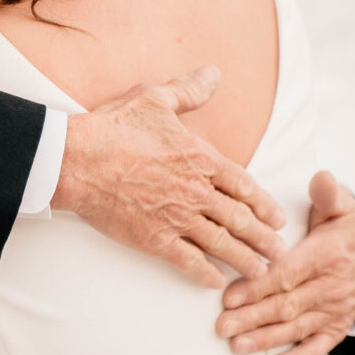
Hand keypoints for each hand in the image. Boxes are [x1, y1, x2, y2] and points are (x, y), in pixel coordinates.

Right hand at [54, 68, 284, 289]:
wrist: (75, 161)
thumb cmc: (113, 127)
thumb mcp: (155, 99)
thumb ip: (189, 90)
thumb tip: (214, 73)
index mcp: (200, 159)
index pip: (245, 186)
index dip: (265, 205)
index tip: (277, 219)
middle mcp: (195, 191)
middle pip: (240, 220)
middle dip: (263, 239)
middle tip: (279, 254)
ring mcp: (176, 218)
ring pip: (221, 244)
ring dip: (244, 260)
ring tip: (259, 272)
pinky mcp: (153, 239)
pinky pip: (187, 261)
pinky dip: (204, 273)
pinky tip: (215, 281)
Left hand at [216, 171, 354, 354]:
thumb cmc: (347, 230)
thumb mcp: (341, 206)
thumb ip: (328, 193)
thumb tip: (321, 177)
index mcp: (327, 256)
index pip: (288, 274)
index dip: (259, 286)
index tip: (230, 296)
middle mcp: (331, 287)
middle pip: (287, 304)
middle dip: (253, 317)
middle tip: (222, 326)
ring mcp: (334, 310)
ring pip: (296, 327)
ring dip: (266, 339)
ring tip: (237, 346)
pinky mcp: (337, 327)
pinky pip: (318, 347)